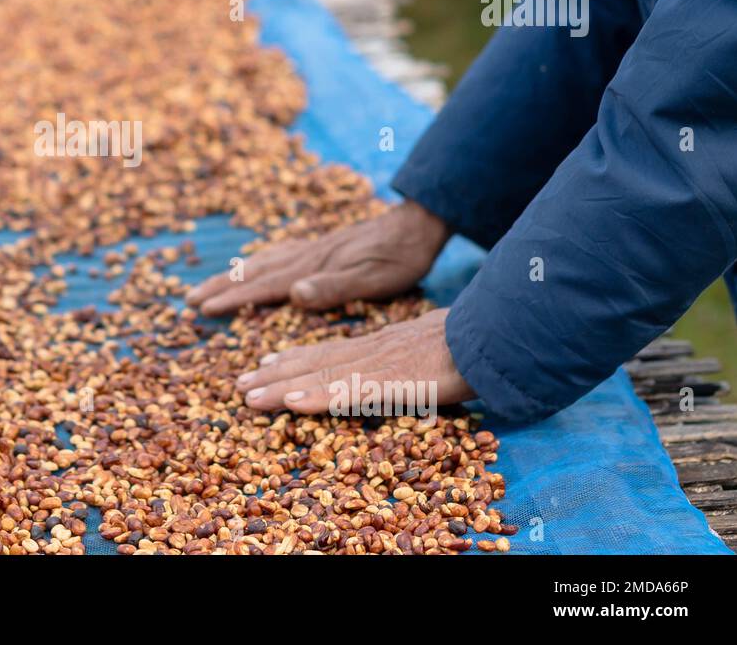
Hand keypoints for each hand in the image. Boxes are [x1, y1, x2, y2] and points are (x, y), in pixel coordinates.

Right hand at [185, 201, 449, 316]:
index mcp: (313, 268)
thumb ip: (333, 287)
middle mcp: (306, 257)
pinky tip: (255, 264)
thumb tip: (293, 294)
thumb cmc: (399, 258)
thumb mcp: (373, 278)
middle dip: (220, 286)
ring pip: (262, 261)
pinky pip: (278, 254)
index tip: (203, 309)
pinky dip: (257, 261)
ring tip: (209, 283)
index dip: (232, 298)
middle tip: (189, 299)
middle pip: (254, 272)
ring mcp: (312, 249)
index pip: (264, 286)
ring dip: (233, 274)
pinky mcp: (322, 246)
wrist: (417, 224)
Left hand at [235, 308, 473, 413]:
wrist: (497, 333)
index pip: (329, 351)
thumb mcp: (430, 345)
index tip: (266, 362)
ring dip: (281, 388)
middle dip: (274, 374)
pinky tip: (291, 404)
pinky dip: (317, 398)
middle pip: (314, 363)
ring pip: (320, 378)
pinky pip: (347, 393)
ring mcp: (379, 366)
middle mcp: (372, 352)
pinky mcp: (392, 382)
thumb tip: (402, 366)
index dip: (295, 357)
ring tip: (248, 395)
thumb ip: (408, 355)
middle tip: (239, 384)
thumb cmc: (473, 340)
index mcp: (381, 344)